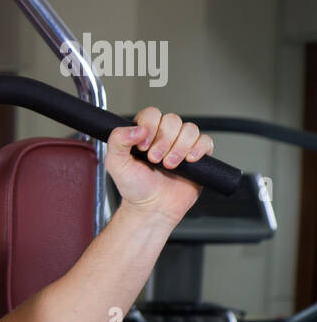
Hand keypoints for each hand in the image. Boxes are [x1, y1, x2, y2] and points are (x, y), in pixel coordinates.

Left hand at [105, 107, 213, 224]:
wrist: (152, 207)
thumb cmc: (134, 187)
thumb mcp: (116, 163)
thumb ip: (117, 141)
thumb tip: (137, 128)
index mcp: (144, 134)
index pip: (152, 114)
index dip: (149, 126)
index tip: (143, 147)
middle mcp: (163, 136)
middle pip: (172, 120)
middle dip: (164, 140)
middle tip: (155, 159)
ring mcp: (181, 145)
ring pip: (190, 129)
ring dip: (180, 147)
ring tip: (169, 165)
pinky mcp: (198, 156)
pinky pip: (206, 141)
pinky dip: (199, 149)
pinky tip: (188, 161)